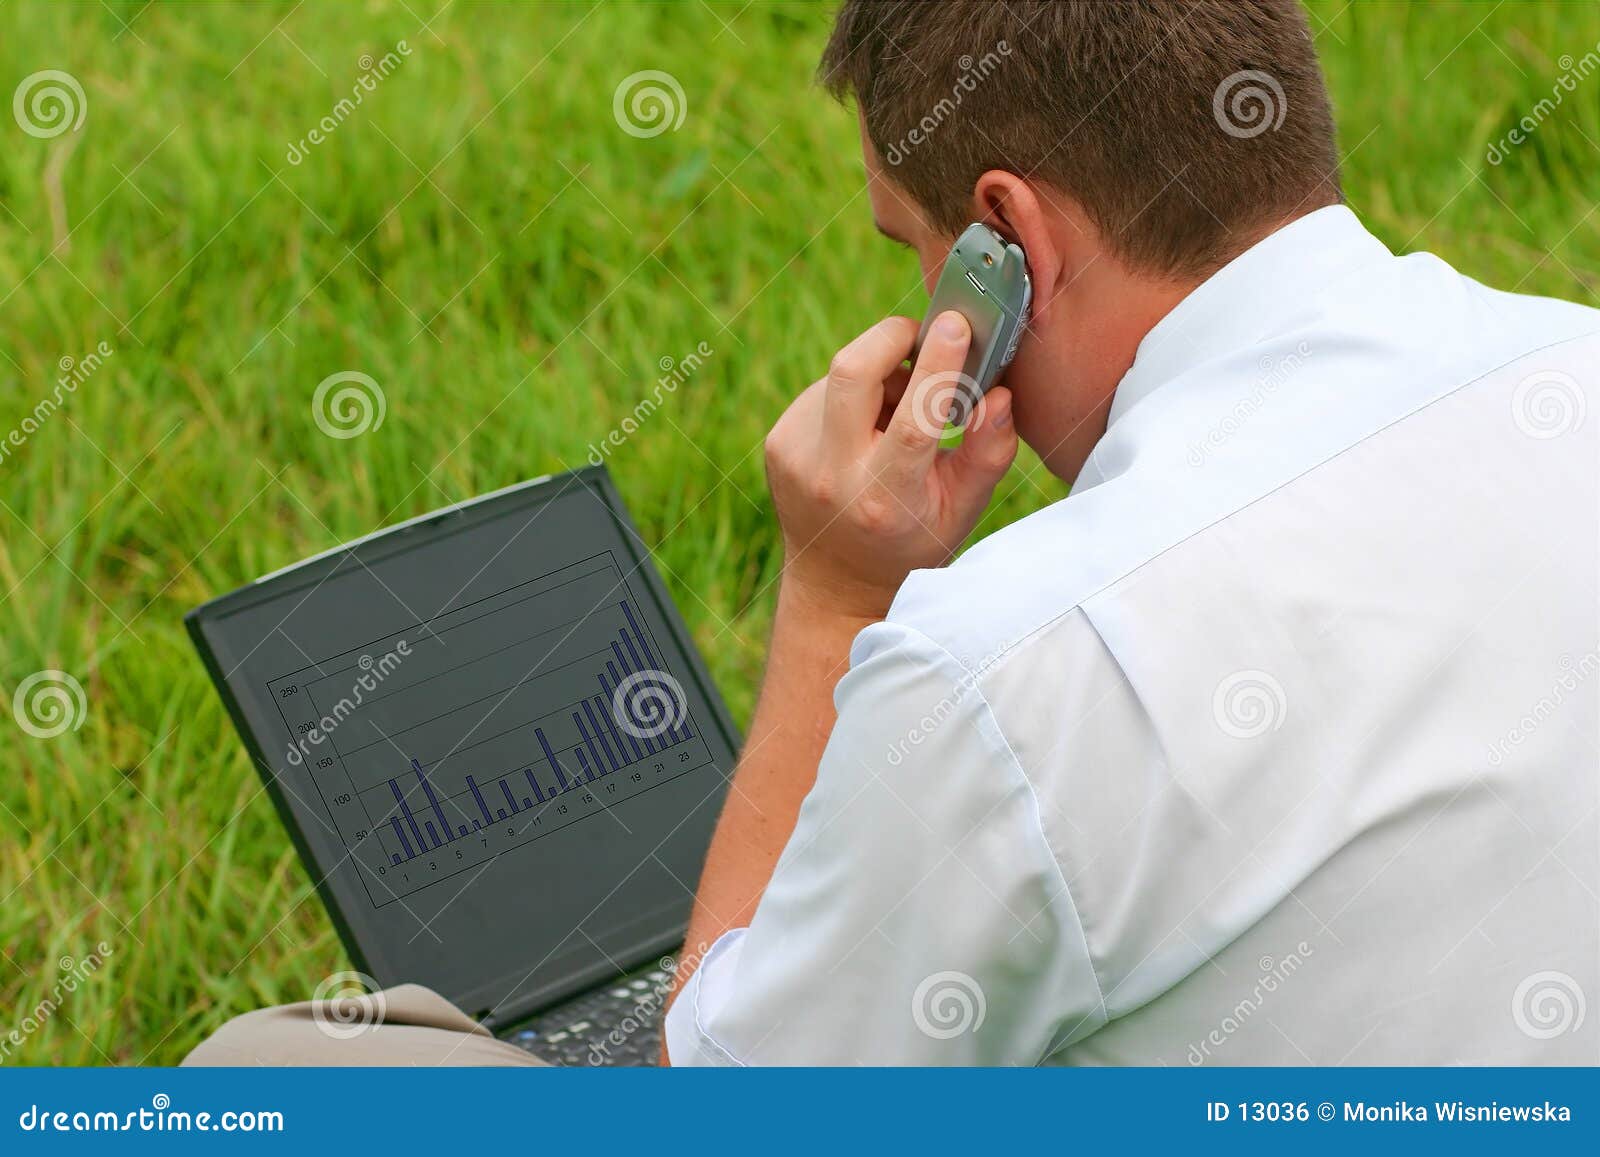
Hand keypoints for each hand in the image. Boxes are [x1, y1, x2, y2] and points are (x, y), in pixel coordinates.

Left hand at [763, 311, 1018, 620]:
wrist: (834, 584)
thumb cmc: (911, 544)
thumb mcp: (962, 511)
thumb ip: (988, 453)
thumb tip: (997, 395)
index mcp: (885, 499)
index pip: (912, 421)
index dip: (937, 366)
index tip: (957, 324)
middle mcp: (830, 476)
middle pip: (851, 370)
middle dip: (894, 336)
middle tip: (928, 337)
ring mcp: (794, 456)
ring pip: (842, 375)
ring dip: (881, 376)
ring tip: (900, 412)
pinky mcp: (777, 442)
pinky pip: (824, 391)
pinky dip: (856, 395)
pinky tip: (868, 429)